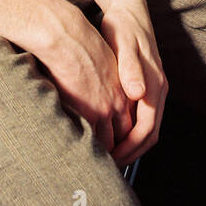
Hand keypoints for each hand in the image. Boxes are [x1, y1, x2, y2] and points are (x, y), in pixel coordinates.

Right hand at [34, 0, 138, 155]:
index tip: (122, 152)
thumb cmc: (83, 48)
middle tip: (113, 166)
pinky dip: (93, 150)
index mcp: (127, 91)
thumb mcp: (107, 66)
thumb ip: (111, 87)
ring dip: (108, 156)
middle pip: (127, 138)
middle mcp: (121, 102)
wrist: (69, 38)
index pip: (136, 125)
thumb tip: (105, 101)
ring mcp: (107, 108)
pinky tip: (84, 155)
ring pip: (112, 142)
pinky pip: (95, 139)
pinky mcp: (91, 111)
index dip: (129, 141)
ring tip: (99, 167)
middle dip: (122, 154)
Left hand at [100, 5, 167, 164]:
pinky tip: (114, 131)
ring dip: (132, 143)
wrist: (130, 8)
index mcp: (155, 85)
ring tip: (110, 153)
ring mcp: (155, 88)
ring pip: (148, 127)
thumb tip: (139, 94)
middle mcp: (159, 89)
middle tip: (108, 164)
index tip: (111, 159)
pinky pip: (143, 116)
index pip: (146, 129)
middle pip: (150, 134)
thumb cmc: (124, 26)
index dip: (129, 148)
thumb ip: (131, 69)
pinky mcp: (148, 85)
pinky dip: (131, 130)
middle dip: (131, 152)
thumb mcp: (124, 45)